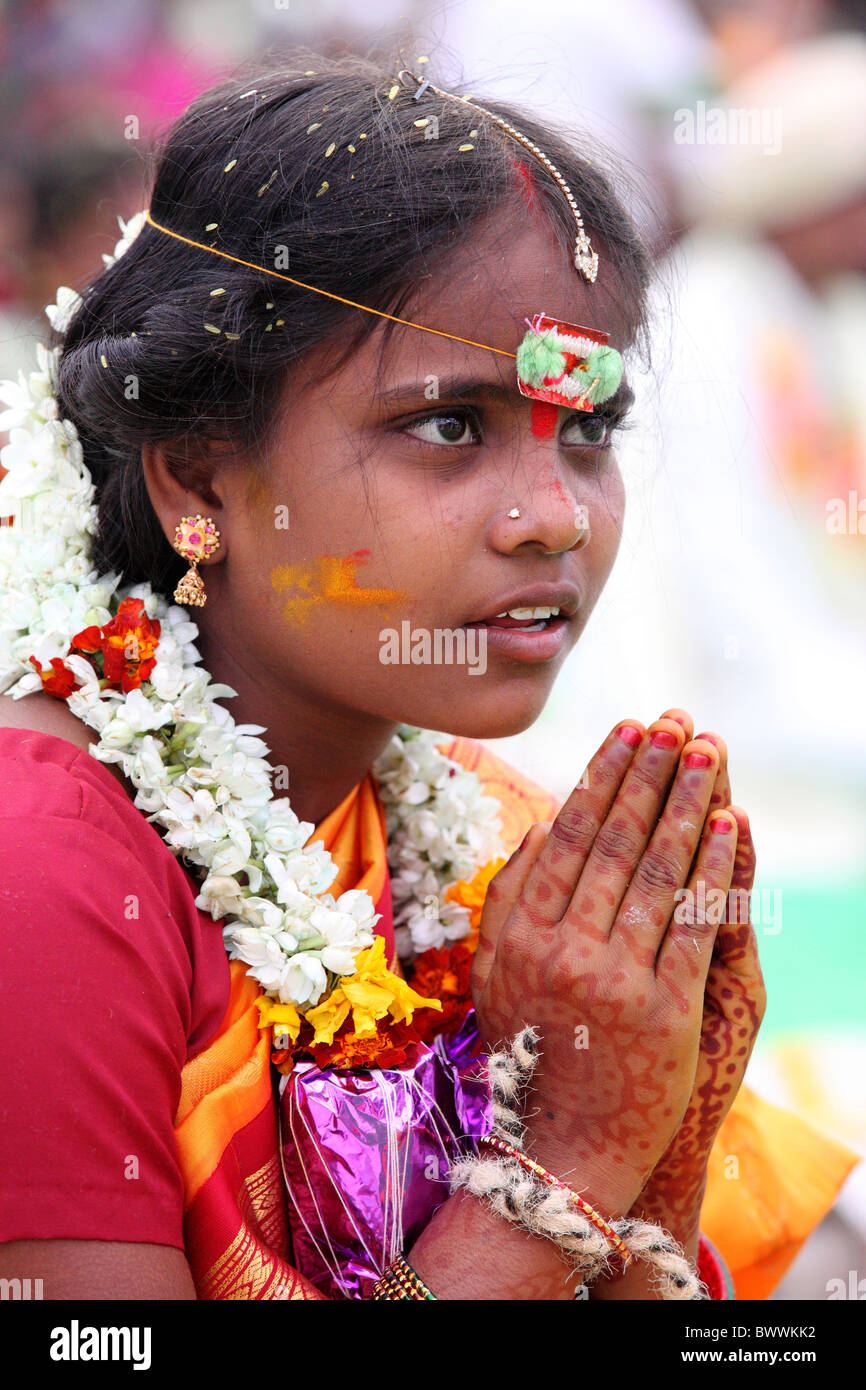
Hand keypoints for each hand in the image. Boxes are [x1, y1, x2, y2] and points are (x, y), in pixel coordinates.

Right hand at [471, 715, 740, 1220]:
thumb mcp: (493, 977)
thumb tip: (539, 827)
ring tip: (707, 754)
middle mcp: (562, 951)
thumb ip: (507, 901)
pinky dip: (713, 869)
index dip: (602, 776)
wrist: (559, 1153)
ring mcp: (614, 981)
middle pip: (613, 841)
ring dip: (686, 804)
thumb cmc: (527, 1056)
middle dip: (649, 773)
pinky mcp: (665, 1010)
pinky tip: (729, 824)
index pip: (567, 835)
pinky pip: (692, 924)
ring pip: (655, 872)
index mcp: (518, 936)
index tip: (627, 731)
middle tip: (676, 722)